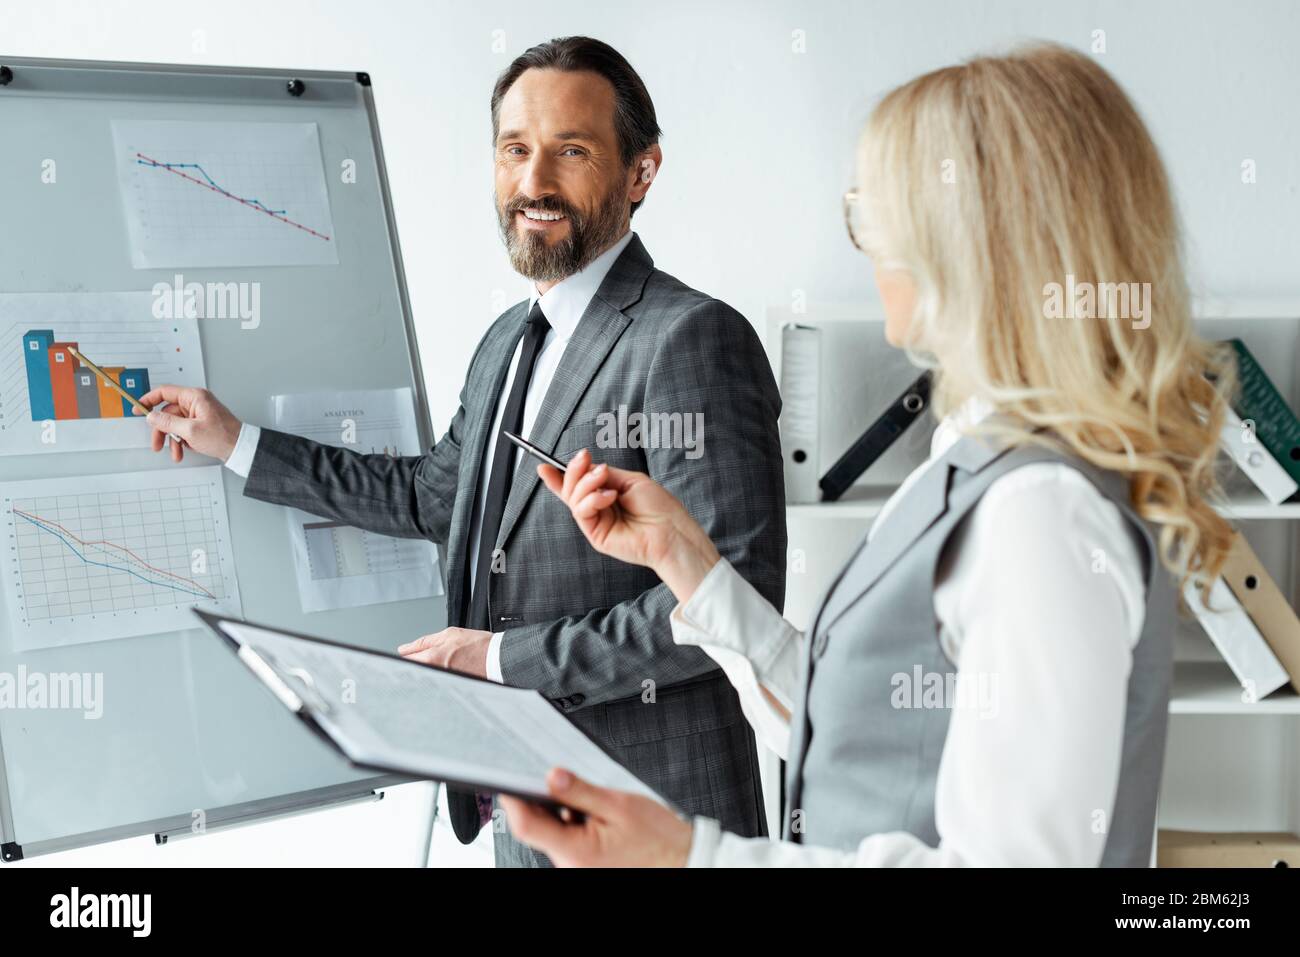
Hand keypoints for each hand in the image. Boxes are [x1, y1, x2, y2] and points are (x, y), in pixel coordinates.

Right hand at [135, 385, 241, 463]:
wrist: (240, 449)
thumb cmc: (223, 436)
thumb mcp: (190, 431)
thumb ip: (168, 422)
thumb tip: (152, 416)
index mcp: (194, 397)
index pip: (164, 392)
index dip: (148, 400)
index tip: (137, 409)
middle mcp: (196, 403)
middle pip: (168, 412)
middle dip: (161, 430)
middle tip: (156, 444)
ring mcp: (198, 414)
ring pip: (175, 424)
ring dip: (172, 440)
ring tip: (175, 453)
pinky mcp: (201, 424)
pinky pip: (184, 431)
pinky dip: (181, 442)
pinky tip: (184, 451)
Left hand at [398, 627, 490, 677]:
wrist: (499, 659)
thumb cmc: (478, 646)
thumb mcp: (449, 634)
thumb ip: (423, 642)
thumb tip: (404, 649)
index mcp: (433, 658)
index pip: (406, 661)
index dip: (403, 657)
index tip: (404, 656)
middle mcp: (436, 674)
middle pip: (413, 673)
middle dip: (412, 666)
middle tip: (422, 659)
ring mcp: (443, 684)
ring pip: (423, 679)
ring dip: (424, 673)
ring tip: (441, 665)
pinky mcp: (450, 690)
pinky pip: (435, 686)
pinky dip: (436, 680)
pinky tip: (447, 672)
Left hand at [500, 768, 692, 867]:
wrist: (683, 861)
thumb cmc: (659, 841)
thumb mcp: (619, 806)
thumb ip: (580, 791)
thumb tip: (551, 776)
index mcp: (575, 851)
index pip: (525, 824)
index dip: (513, 798)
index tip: (507, 777)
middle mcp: (570, 864)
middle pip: (538, 827)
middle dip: (543, 800)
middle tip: (558, 776)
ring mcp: (576, 866)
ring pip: (553, 831)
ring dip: (562, 811)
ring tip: (591, 800)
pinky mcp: (583, 863)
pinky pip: (567, 838)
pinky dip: (574, 822)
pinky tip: (594, 813)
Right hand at [538, 449, 720, 602]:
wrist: (671, 532)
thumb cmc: (659, 507)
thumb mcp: (630, 480)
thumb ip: (605, 475)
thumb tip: (586, 467)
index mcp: (606, 496)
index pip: (578, 485)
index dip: (560, 476)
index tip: (545, 465)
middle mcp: (598, 509)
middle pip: (571, 489)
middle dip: (574, 470)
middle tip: (585, 458)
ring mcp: (596, 523)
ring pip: (573, 498)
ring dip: (586, 482)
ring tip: (605, 479)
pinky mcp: (595, 535)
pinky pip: (581, 511)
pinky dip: (592, 499)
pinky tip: (609, 496)